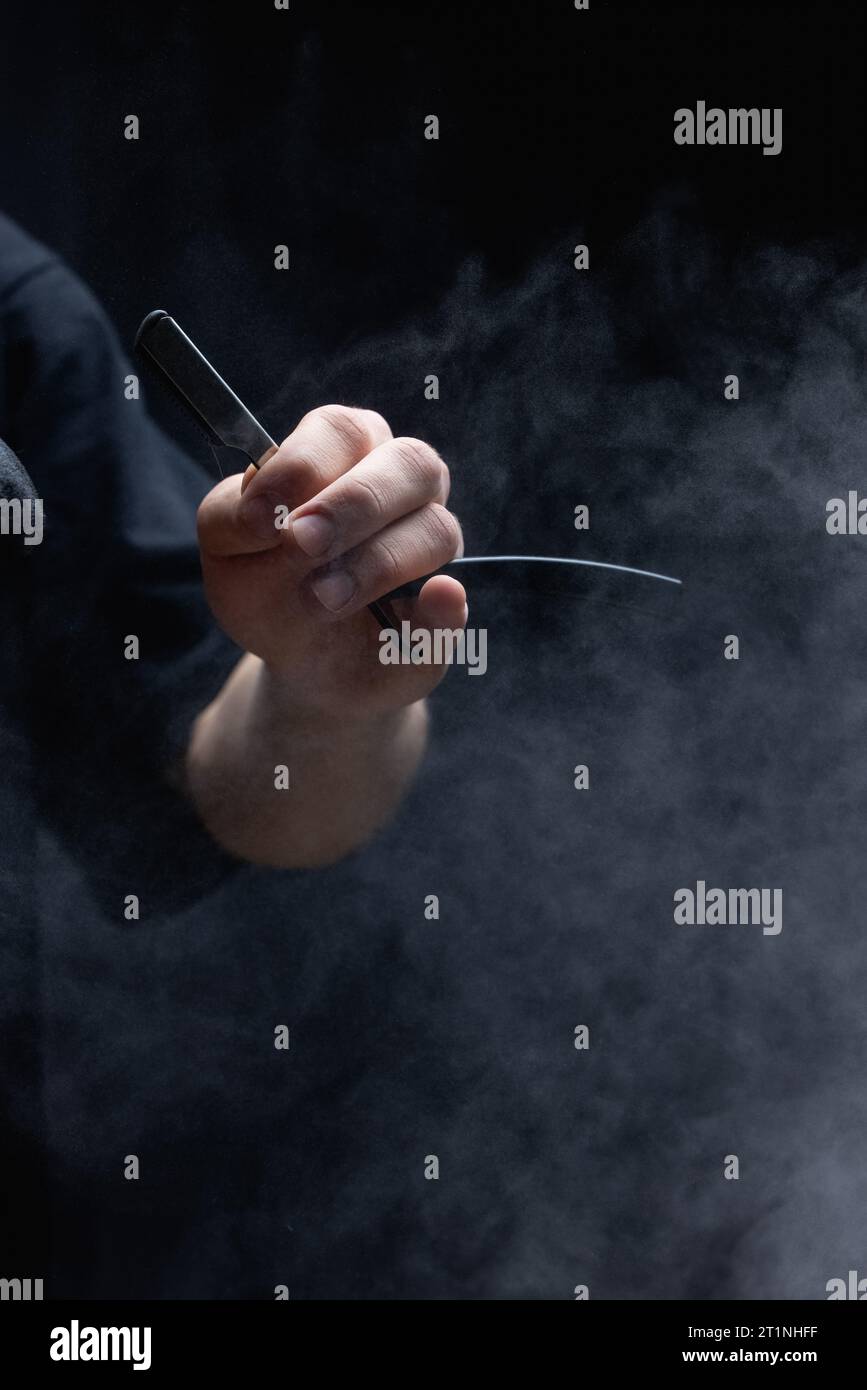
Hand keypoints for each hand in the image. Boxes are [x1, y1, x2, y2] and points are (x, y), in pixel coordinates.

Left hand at [196, 405, 466, 720]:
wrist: (297, 664)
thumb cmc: (266, 591)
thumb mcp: (228, 556)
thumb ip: (242, 525)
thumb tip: (275, 518)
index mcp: (344, 452)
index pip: (341, 431)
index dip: (301, 467)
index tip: (258, 518)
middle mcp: (401, 484)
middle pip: (410, 463)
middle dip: (353, 505)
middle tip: (303, 544)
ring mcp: (433, 542)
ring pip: (437, 530)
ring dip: (378, 563)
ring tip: (323, 597)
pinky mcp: (447, 607)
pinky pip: (456, 601)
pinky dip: (439, 608)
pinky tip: (414, 614)